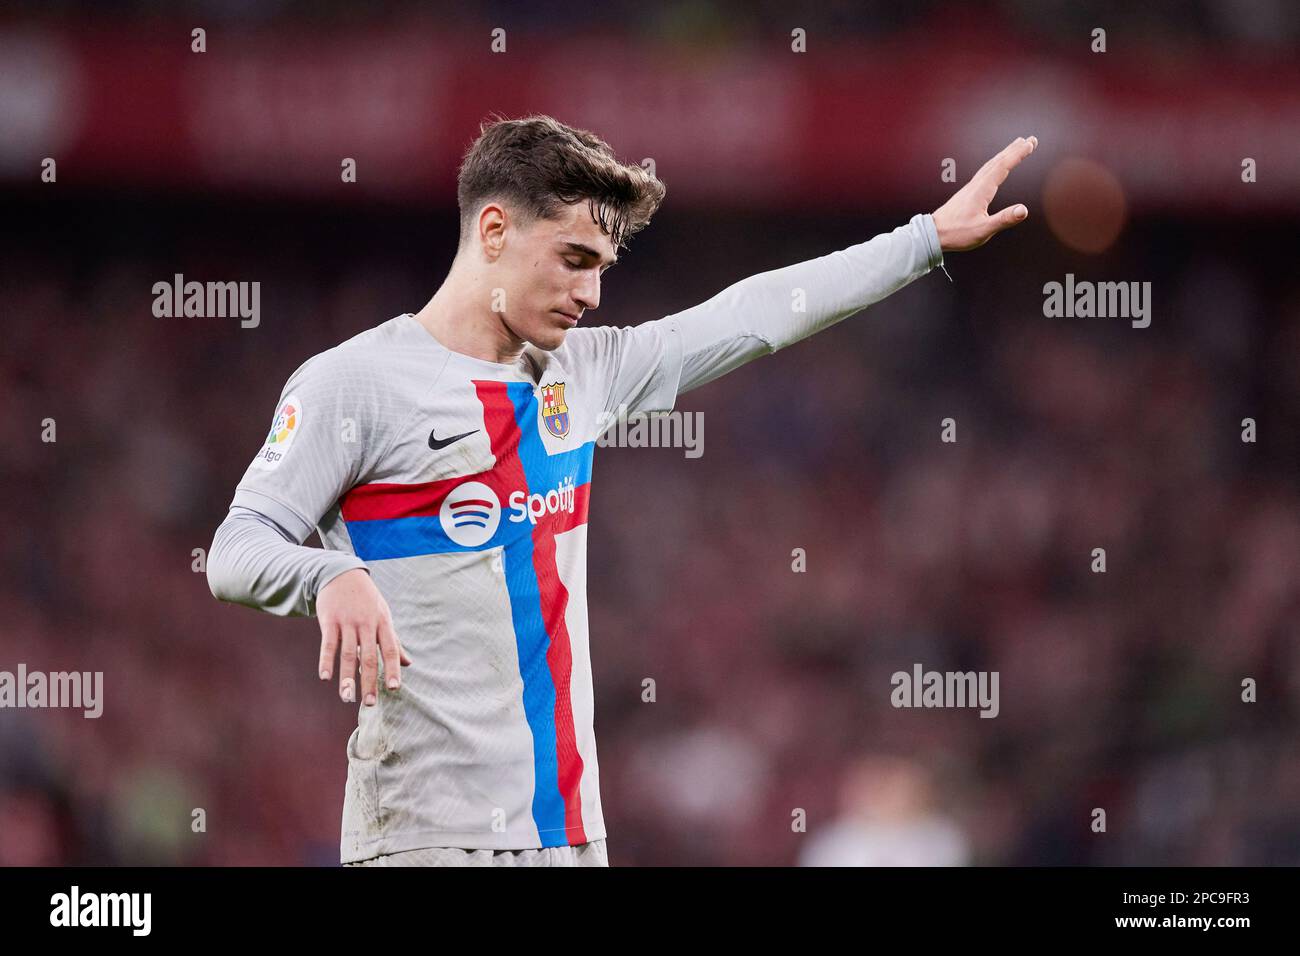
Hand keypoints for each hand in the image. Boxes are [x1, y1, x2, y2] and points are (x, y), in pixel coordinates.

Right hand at [316, 568, 411, 705]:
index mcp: (383, 623)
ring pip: (348, 653)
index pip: (390, 649)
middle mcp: (366, 624)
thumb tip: (409, 663)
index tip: (394, 688)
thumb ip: (394, 641)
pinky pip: (328, 643)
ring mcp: (347, 622)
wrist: (342, 573)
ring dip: (347, 677)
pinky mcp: (329, 620)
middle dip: (369, 681)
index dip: (392, 669)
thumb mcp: (384, 616)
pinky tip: (325, 677)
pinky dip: (326, 661)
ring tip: (347, 697)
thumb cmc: (367, 600)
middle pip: (369, 656)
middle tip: (370, 703)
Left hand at [932, 135, 1036, 251]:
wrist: (933, 234)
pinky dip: (996, 163)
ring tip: (1017, 146)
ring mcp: (971, 187)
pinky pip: (985, 171)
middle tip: (1031, 140)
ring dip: (1005, 154)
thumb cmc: (957, 233)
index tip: (1030, 144)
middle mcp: (976, 184)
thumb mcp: (983, 230)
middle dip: (1015, 150)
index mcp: (982, 190)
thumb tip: (1024, 210)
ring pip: (991, 165)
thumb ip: (1003, 220)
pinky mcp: (968, 192)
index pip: (1003, 167)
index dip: (1018, 154)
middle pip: (998, 161)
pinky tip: (997, 166)